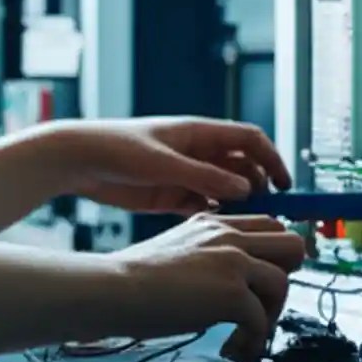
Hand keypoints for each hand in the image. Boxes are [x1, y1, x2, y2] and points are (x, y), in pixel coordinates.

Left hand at [49, 117, 292, 214]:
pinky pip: (203, 205)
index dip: (271, 159)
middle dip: (258, 186)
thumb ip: (205, 177)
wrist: (78, 161)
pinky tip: (216, 228)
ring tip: (243, 223)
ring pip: (225, 189)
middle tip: (266, 212)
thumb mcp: (165, 163)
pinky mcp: (171, 195)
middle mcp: (197, 152)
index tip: (284, 183)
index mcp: (200, 133)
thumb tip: (245, 189)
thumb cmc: (116, 148)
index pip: (250, 140)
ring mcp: (185, 174)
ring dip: (237, 204)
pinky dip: (214, 215)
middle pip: (242, 167)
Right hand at [113, 214, 305, 361]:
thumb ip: (207, 256)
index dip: (275, 255)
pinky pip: (261, 320)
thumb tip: (232, 285)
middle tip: (265, 302)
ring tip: (248, 335)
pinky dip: (253, 340)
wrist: (112, 290)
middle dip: (287, 275)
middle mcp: (228, 236)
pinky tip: (235, 349)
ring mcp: (233, 262)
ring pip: (283, 283)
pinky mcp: (231, 293)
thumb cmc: (132, 280)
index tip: (265, 281)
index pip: (271, 225)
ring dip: (271, 315)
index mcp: (214, 224)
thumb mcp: (177, 250)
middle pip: (292, 244)